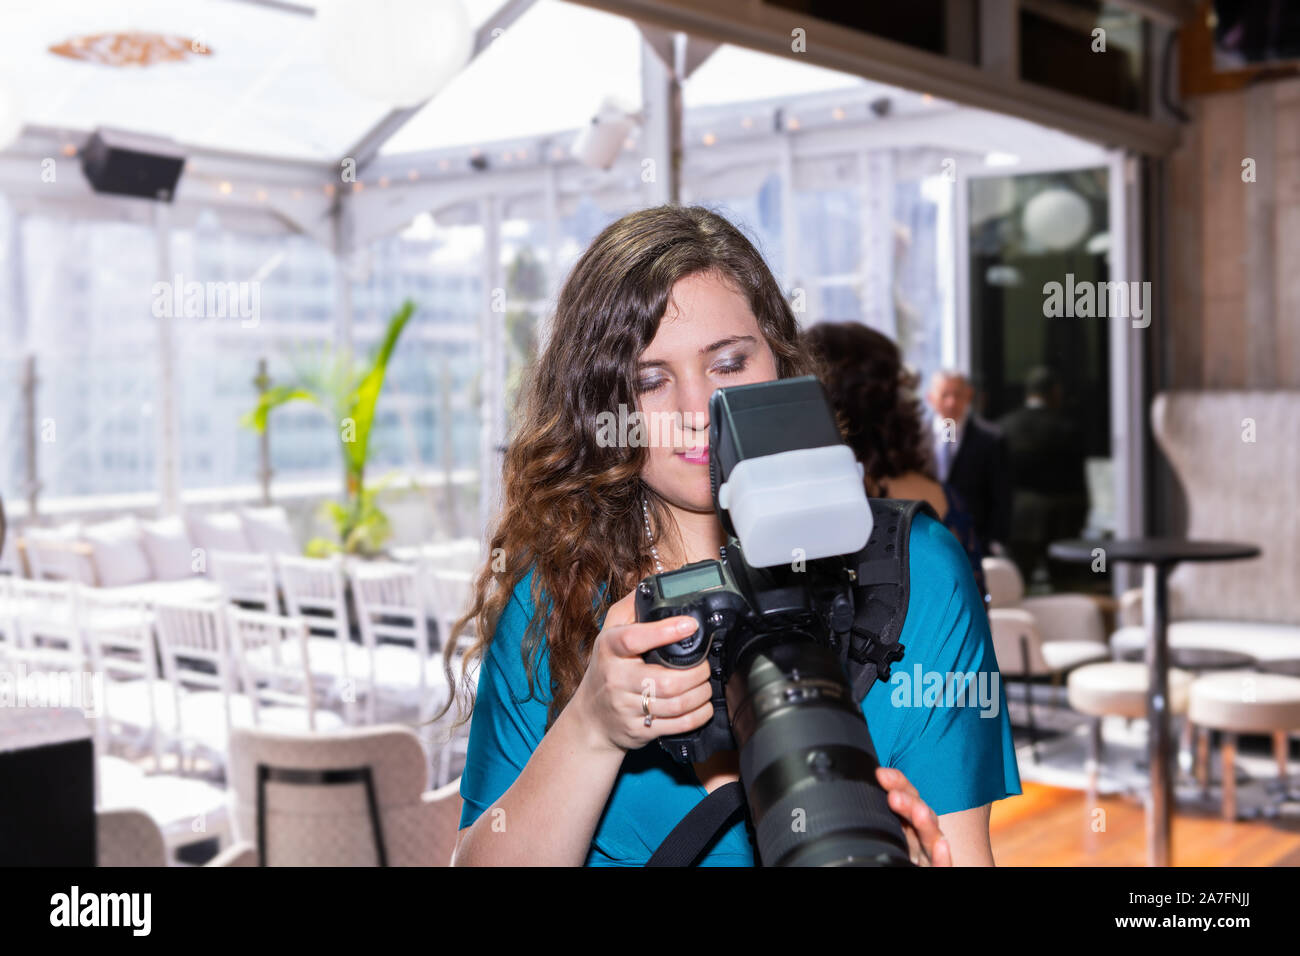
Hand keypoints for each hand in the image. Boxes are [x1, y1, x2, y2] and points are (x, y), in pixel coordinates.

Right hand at [571, 588, 714, 753]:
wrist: (591, 718)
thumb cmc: (606, 669)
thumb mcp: (609, 632)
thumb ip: (631, 608)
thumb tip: (654, 585)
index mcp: (610, 648)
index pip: (634, 638)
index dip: (665, 631)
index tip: (690, 624)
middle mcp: (616, 678)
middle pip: (666, 680)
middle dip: (697, 673)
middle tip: (706, 666)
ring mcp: (626, 707)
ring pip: (675, 704)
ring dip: (701, 694)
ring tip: (706, 685)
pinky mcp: (638, 730)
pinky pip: (676, 725)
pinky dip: (698, 716)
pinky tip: (703, 706)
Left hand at [876, 766, 951, 866]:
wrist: (904, 869)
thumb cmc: (891, 858)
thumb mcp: (881, 836)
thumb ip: (873, 820)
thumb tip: (845, 798)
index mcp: (904, 826)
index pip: (904, 799)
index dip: (896, 784)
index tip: (880, 774)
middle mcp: (919, 839)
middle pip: (918, 813)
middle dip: (909, 800)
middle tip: (894, 795)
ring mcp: (929, 857)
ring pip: (931, 837)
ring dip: (926, 822)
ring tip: (918, 812)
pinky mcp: (937, 871)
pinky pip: (942, 867)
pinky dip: (942, 857)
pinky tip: (942, 846)